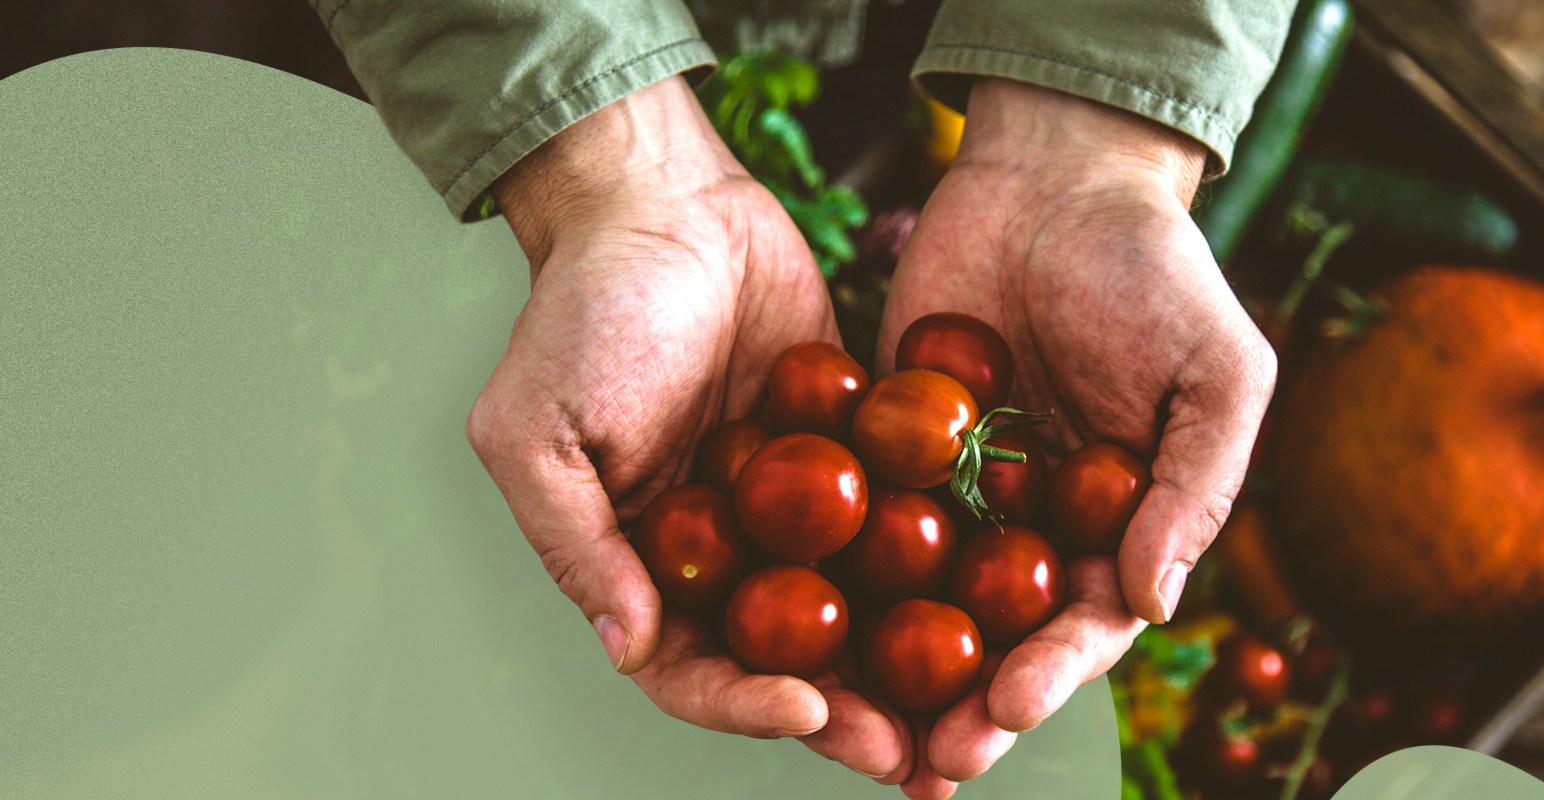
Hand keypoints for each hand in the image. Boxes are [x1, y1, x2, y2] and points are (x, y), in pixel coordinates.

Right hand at [466, 77, 909, 781]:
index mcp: (645, 565)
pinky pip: (898, 518)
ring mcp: (794, 508)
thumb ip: (578, 543)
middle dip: (847, 714)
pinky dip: (941, 562)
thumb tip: (632, 646)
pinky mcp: (854, 453)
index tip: (808, 709)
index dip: (744, 704)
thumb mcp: (539, 431)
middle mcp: (724, 554)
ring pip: (854, 609)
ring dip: (902, 665)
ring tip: (967, 706)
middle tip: (910, 756)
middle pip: (786, 662)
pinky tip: (997, 596)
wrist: (666, 201)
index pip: (692, 669)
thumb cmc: (584, 310)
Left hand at [878, 79, 1277, 789]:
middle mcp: (1033, 525)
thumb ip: (1195, 487)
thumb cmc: (1157, 268)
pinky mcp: (887, 445)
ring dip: (890, 670)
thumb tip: (1156, 603)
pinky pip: (857, 515)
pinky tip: (790, 615)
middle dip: (962, 704)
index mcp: (1117, 525)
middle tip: (922, 761)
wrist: (1057, 173)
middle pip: (995, 636)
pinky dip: (828, 570)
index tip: (1008, 705)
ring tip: (851, 727)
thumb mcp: (1216, 371)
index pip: (1085, 624)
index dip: (1051, 673)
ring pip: (919, 600)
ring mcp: (956, 490)